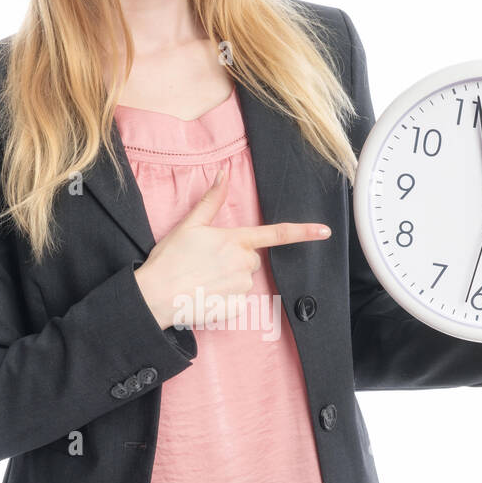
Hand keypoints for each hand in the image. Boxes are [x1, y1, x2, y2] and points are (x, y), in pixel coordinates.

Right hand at [133, 168, 331, 328]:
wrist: (156, 296)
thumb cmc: (170, 259)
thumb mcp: (189, 225)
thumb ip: (211, 201)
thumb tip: (222, 175)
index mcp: (235, 240)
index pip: (276, 234)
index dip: (303, 232)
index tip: (324, 231)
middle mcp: (243, 264)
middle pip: (251, 258)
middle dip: (235, 258)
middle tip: (206, 261)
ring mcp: (241, 287)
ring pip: (243, 279)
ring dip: (229, 278)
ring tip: (202, 278)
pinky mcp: (235, 307)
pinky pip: (236, 300)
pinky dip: (223, 297)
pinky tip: (204, 293)